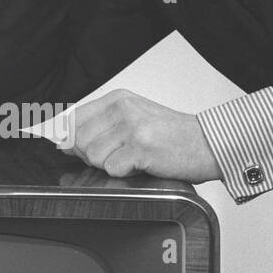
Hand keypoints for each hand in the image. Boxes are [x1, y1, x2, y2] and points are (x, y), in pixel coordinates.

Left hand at [64, 90, 219, 181]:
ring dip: (110, 165)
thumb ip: (100, 129)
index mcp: (117, 99)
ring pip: (93, 156)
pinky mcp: (141, 147)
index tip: (80, 149)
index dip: (71, 141)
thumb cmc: (173, 137)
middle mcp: (122, 108)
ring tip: (133, 159)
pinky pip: (112, 169)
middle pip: (79, 141)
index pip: (73, 120)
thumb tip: (64, 144)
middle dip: (92, 157)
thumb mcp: (134, 121)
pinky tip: (142, 164)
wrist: (208, 144)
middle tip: (118, 157)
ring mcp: (131, 126)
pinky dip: (125, 173)